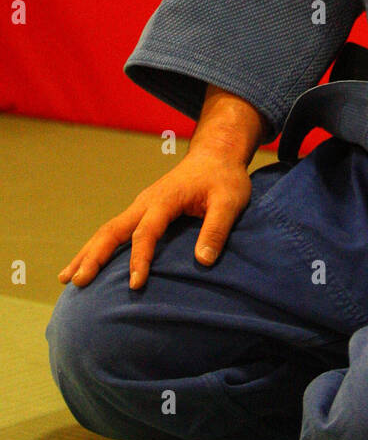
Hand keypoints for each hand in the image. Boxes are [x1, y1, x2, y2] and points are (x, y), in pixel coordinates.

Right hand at [57, 149, 252, 290]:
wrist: (215, 155)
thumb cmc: (224, 178)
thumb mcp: (230, 201)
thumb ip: (217, 229)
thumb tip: (203, 261)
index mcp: (165, 199)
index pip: (146, 232)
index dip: (140, 258)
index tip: (135, 285)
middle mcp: (146, 202)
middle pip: (112, 230)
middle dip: (94, 256)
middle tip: (78, 282)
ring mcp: (141, 206)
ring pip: (108, 230)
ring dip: (87, 253)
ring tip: (66, 278)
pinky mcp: (141, 211)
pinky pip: (115, 230)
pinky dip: (97, 247)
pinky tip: (87, 264)